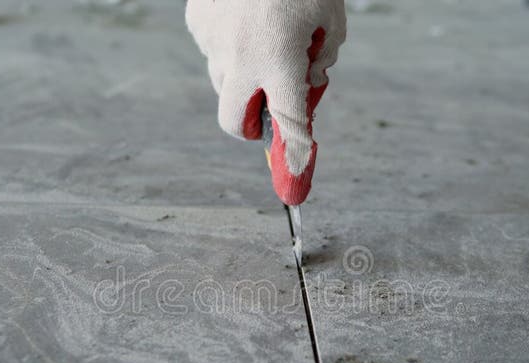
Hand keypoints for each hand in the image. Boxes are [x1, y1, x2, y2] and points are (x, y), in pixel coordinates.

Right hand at [186, 0, 345, 204]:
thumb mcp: (331, 19)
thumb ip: (321, 60)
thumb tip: (306, 84)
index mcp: (280, 59)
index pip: (289, 123)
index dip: (294, 154)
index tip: (296, 181)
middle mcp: (241, 57)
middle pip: (234, 122)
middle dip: (251, 127)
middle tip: (269, 113)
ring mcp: (212, 40)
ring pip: (224, 83)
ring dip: (244, 78)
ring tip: (265, 36)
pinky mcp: (196, 21)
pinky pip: (213, 49)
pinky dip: (231, 45)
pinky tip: (246, 14)